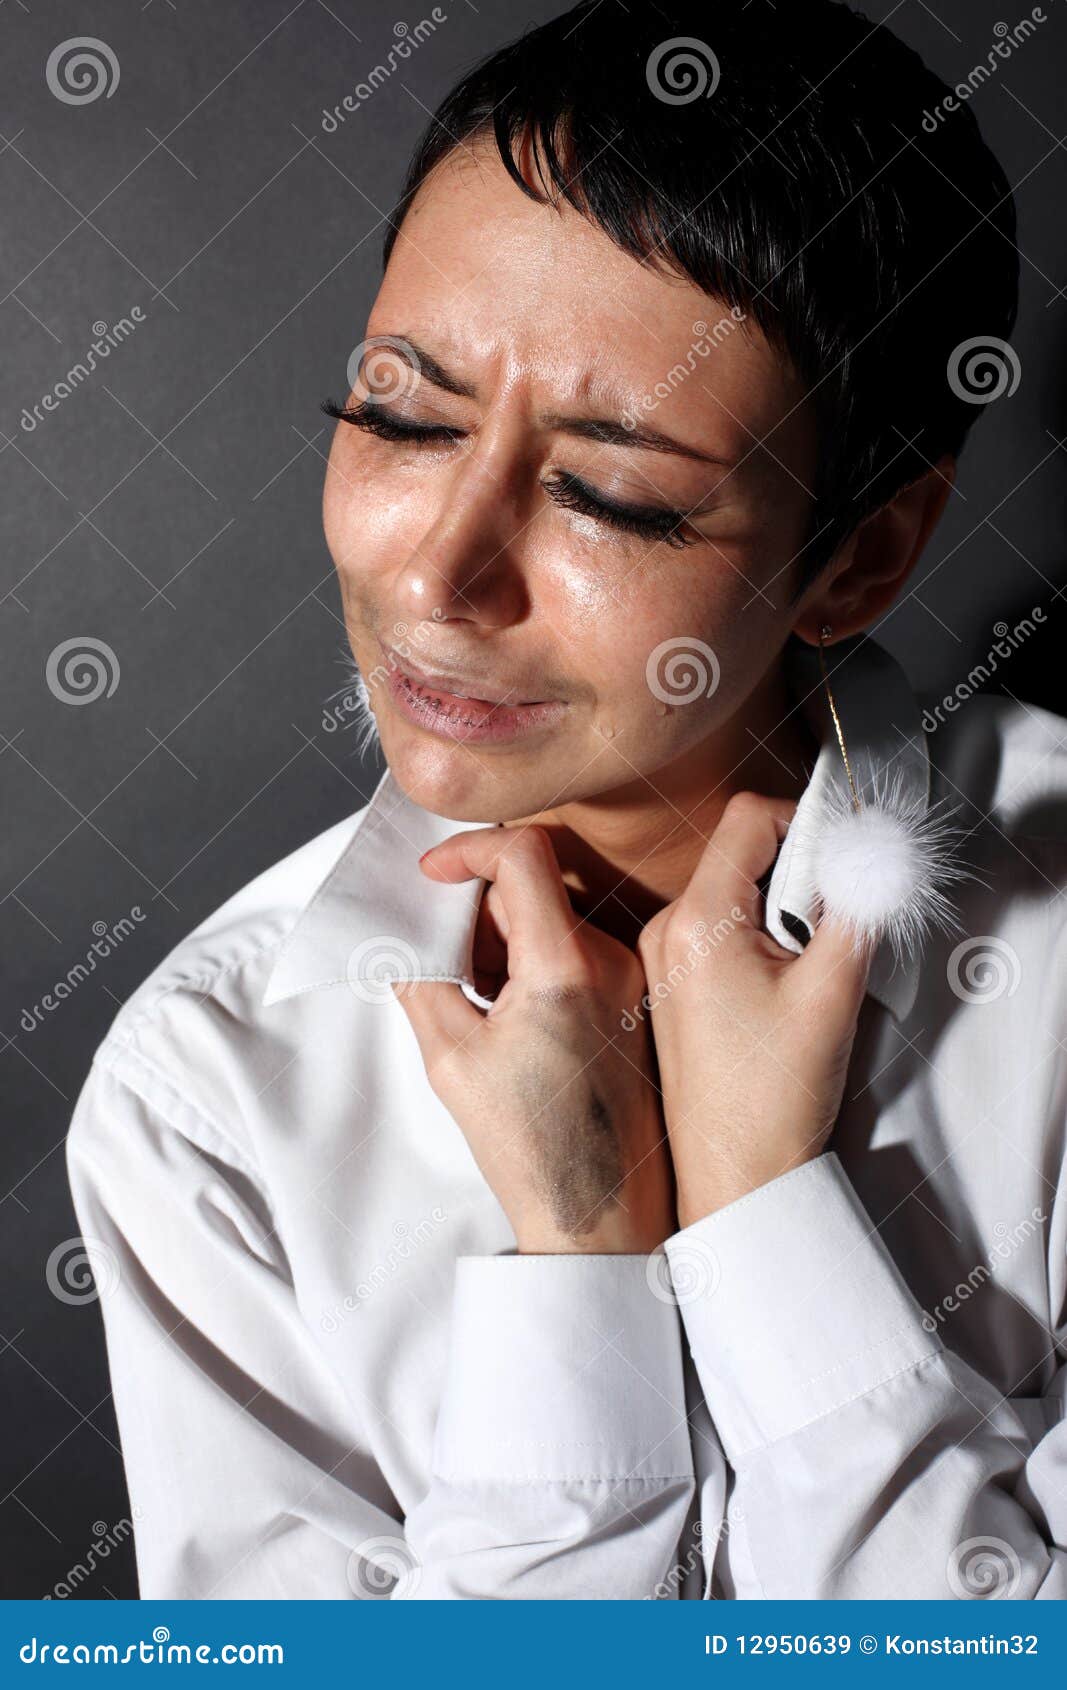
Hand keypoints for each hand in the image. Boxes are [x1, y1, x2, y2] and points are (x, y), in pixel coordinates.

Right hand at [391, 825, 675, 1253]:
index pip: (523, 852)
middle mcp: (611, 960)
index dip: (468, 850)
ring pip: (555, 916)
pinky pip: (578, 950)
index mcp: (567, 965)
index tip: (434, 875)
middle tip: (446, 956)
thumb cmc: (535, 1150)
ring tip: (480, 1000)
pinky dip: (535, 962)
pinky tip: (513, 1017)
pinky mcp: (635, 1002)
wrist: (602, 1214)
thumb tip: (404, 935)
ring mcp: (631, 980)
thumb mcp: (451, 1058)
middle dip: (479, 906)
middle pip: (535, 884)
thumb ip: (421, 978)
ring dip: (506, 936)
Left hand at [636, 791, 875, 1228]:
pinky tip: (779, 994)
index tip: (845, 861)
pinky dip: (758, 941)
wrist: (732, 1180)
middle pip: (740, 853)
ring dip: (780, 912)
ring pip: (732, 893)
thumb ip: (856, 907)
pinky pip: (717, 932)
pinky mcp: (669, 988)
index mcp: (696, 922)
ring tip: (803, 974)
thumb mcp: (834, 992)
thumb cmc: (772, 1099)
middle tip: (829, 930)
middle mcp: (664, 931)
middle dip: (798, 875)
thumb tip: (870, 853)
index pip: (748, 818)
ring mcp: (660, 961)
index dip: (807, 823)